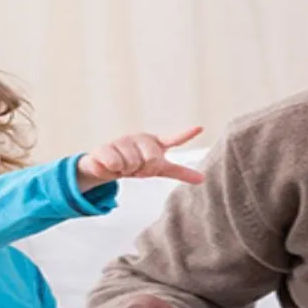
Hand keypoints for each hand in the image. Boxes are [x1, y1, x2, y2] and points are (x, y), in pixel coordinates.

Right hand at [76, 127, 204, 190]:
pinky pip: (114, 163)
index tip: (200, 128)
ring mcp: (122, 141)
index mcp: (156, 143)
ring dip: (126, 170)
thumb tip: (202, 179)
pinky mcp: (105, 147)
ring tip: (122, 166)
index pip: (173, 140)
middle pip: (152, 159)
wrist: (107, 166)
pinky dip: (112, 170)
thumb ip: (180, 172)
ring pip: (131, 163)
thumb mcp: (159, 169)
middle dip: (144, 170)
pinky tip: (109, 165)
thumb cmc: (137, 163)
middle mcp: (140, 139)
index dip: (186, 135)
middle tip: (136, 168)